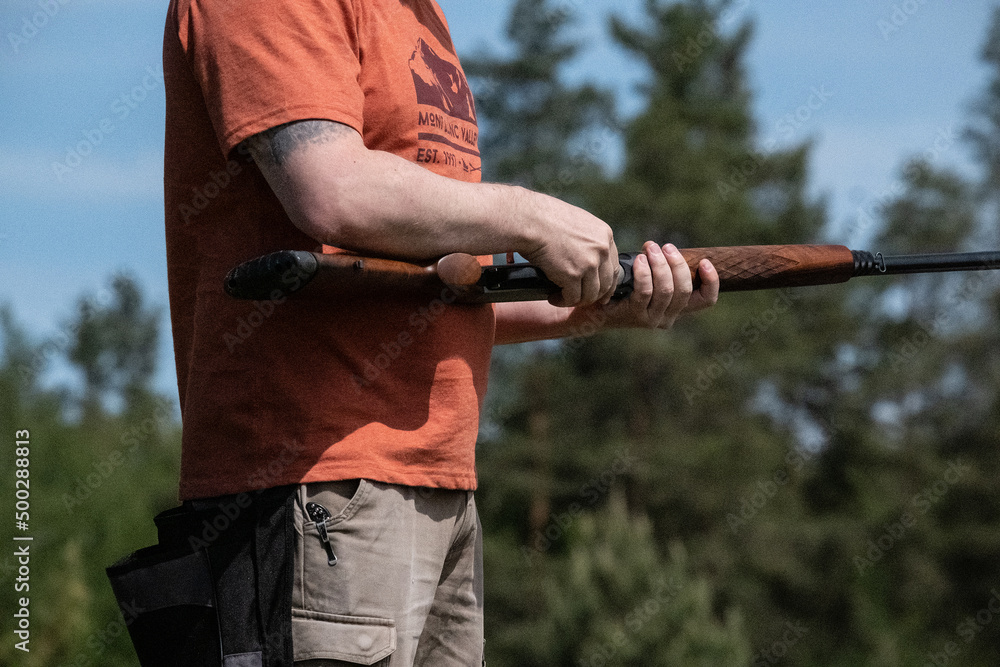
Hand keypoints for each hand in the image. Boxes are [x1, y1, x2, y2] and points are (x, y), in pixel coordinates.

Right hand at [515, 189, 618, 307]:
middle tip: (580, 299)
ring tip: (562, 297)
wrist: (530, 220)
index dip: (607, 284)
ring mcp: (589, 263)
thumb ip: (588, 240)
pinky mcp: (573, 275)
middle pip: (605, 284)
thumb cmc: (545, 218)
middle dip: (593, 296)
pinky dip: (562, 301)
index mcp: (604, 235)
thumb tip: (586, 257)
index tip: (601, 293)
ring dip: (576, 300)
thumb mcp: (577, 223)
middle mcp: (601, 249)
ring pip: (590, 294)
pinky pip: (572, 298)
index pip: (613, 267)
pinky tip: (553, 297)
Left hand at [579, 241, 719, 329]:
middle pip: (685, 290)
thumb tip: (670, 250)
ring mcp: (652, 319)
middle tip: (665, 247)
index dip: (711, 281)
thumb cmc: (618, 289)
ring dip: (661, 264)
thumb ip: (662, 271)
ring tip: (651, 248)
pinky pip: (646, 291)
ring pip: (667, 290)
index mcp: (676, 309)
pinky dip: (645, 272)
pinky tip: (639, 260)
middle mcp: (668, 318)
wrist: (589, 309)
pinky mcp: (635, 316)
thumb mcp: (646, 280)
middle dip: (677, 263)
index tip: (705, 261)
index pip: (705, 300)